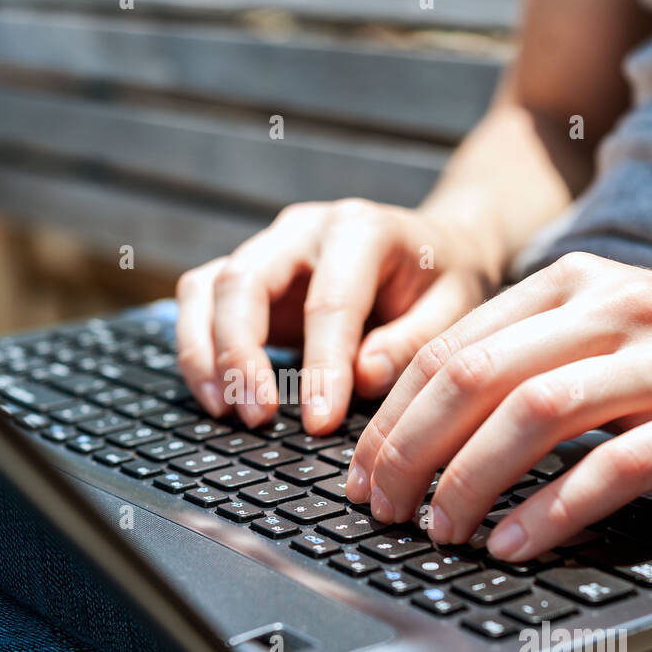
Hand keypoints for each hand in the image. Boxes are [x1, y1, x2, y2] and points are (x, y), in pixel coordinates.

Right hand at [174, 199, 497, 433]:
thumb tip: (362, 377)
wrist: (434, 249)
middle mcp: (303, 229)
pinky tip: (217, 397)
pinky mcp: (247, 275)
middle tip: (257, 417)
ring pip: (208, 289)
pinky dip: (197, 349)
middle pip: (244, 281)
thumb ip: (413, 343)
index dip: (320, 367)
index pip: (328, 302)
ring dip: (205, 354)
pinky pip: (201, 301)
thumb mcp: (454, 309)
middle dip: (240, 355)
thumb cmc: (442, 281)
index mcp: (360, 229)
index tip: (319, 423)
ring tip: (224, 411)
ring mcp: (268, 248)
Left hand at [346, 252, 651, 560]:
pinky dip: (551, 509)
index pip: (450, 346)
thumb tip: (424, 425)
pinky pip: (610, 466)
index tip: (361, 469)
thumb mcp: (608, 330)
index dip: (390, 414)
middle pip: (474, 375)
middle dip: (409, 449)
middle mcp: (610, 308)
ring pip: (531, 415)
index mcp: (572, 284)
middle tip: (380, 506)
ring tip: (438, 530)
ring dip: (468, 480)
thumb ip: (526, 358)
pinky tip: (515, 544)